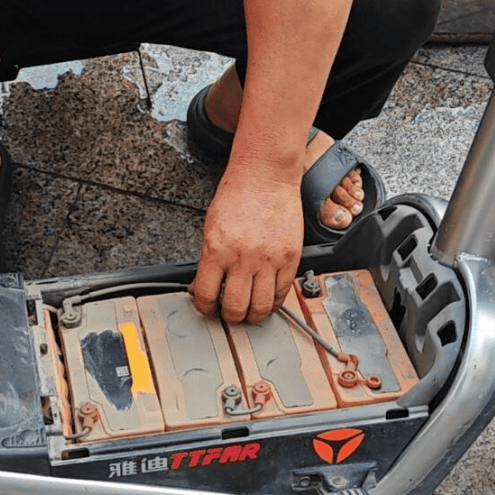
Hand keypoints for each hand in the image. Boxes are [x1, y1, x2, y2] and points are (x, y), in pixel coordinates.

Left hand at [191, 171, 303, 323]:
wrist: (265, 177)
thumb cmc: (236, 197)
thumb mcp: (210, 229)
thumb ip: (208, 260)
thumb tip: (204, 287)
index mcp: (217, 250)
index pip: (206, 295)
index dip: (205, 308)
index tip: (208, 308)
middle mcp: (243, 258)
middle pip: (236, 308)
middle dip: (230, 317)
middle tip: (229, 313)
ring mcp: (269, 259)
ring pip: (262, 307)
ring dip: (253, 315)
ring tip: (250, 310)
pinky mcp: (290, 258)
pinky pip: (283, 292)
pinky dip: (275, 302)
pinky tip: (268, 298)